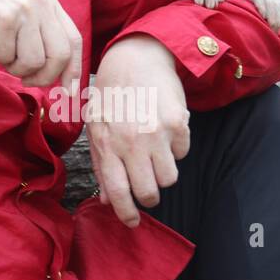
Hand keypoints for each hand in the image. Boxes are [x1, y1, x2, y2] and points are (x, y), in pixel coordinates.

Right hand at [0, 0, 82, 89]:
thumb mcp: (20, 15)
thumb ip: (41, 35)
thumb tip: (62, 75)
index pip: (73, 40)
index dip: (73, 70)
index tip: (69, 92)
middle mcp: (39, 2)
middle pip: (59, 56)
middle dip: (43, 77)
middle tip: (26, 81)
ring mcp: (21, 10)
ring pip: (33, 62)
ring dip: (14, 67)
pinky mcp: (2, 21)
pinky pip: (7, 58)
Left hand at [87, 35, 189, 226]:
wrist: (136, 57)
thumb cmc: (111, 93)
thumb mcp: (96, 125)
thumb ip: (101, 164)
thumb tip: (107, 200)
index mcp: (107, 143)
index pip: (118, 191)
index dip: (126, 213)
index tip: (132, 222)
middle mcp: (131, 141)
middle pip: (149, 192)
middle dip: (149, 196)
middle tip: (147, 188)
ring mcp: (156, 133)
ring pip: (169, 178)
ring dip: (163, 172)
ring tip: (153, 153)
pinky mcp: (178, 123)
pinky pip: (183, 153)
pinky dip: (175, 149)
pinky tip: (163, 131)